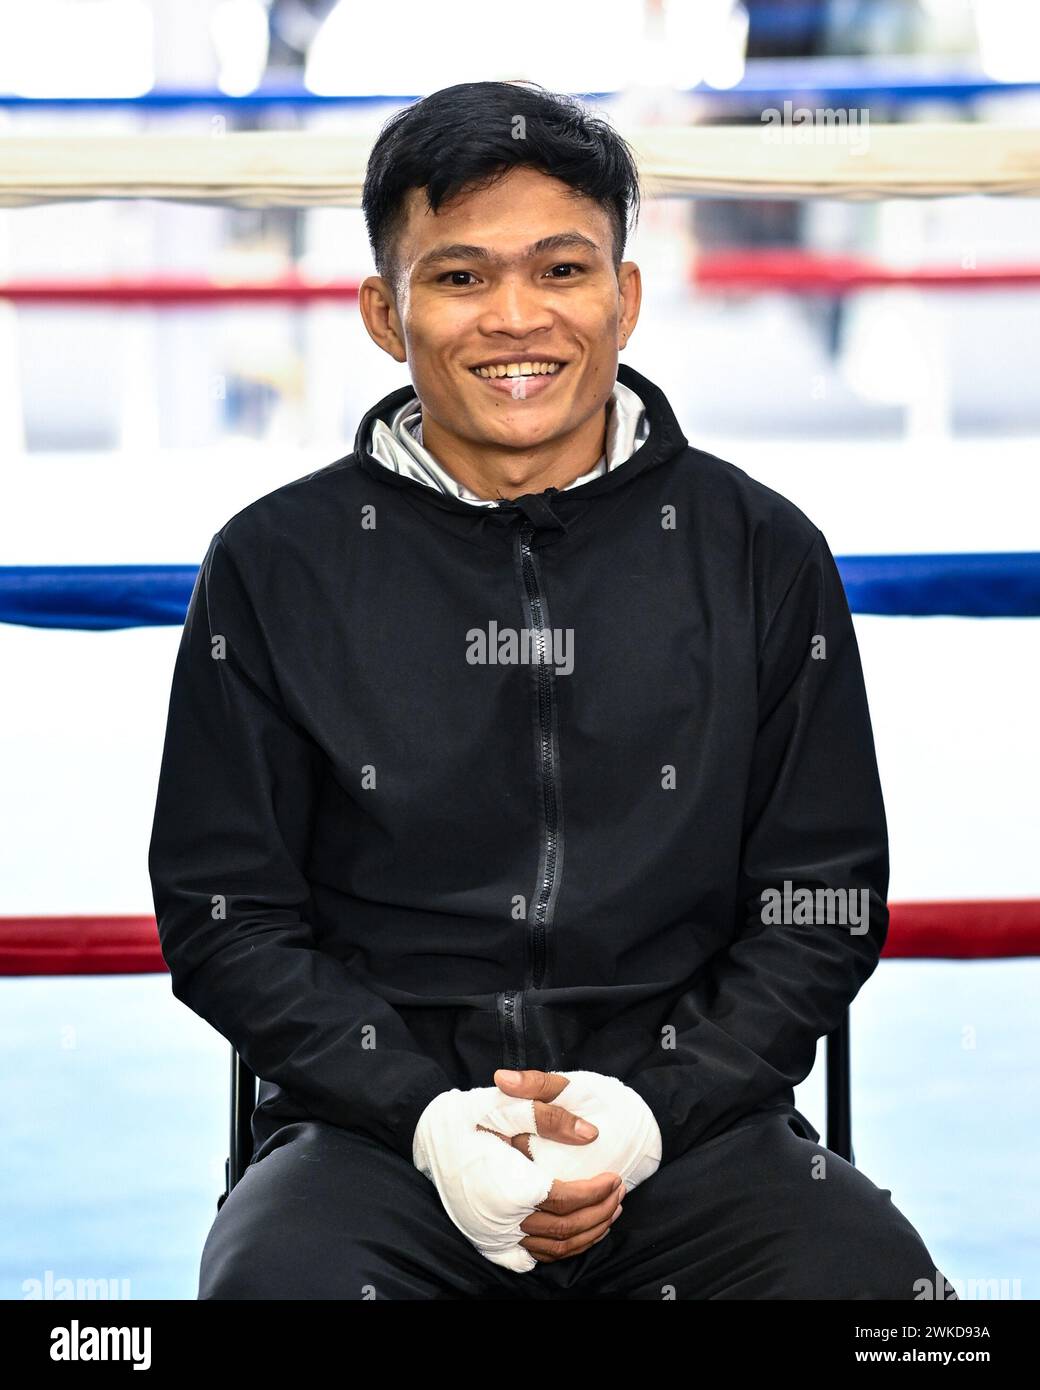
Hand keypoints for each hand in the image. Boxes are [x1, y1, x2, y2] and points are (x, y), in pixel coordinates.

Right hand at [411, 1084, 617, 1271]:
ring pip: (552, 1249)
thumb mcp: (508, 1103)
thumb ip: (550, 1114)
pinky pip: (531, 1256)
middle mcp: (501, 1220)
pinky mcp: (487, 1239)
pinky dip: (560, 1251)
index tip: (615, 1176)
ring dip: (587, 1234)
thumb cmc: (469, 1115)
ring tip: (608, 1212)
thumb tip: (591, 1135)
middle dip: (600, 1213)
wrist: (428, 1133)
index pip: (567, 1201)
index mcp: (509, 1188)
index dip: (597, 1192)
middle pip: (565, 1230)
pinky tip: (576, 1235)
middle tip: (619, 1192)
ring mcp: (493, 1234)